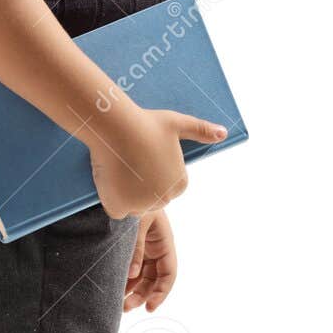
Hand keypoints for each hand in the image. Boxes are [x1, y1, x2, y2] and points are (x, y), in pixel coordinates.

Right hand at [87, 107, 226, 218]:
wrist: (118, 127)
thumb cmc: (146, 123)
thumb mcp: (177, 123)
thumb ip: (201, 130)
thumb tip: (223, 133)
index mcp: (180, 183)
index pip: (163, 186)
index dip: (149, 172)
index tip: (141, 157)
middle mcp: (165, 197)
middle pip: (147, 197)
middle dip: (138, 185)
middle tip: (127, 162)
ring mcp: (142, 204)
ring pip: (131, 205)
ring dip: (124, 194)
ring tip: (118, 168)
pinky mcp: (121, 207)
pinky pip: (116, 210)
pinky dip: (112, 199)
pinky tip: (109, 180)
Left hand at [123, 209, 176, 311]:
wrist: (128, 182)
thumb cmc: (137, 200)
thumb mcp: (136, 224)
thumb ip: (136, 249)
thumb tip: (132, 275)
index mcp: (164, 242)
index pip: (168, 274)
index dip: (161, 293)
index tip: (150, 308)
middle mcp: (156, 248)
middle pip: (154, 278)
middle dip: (142, 295)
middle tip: (127, 307)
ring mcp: (145, 247)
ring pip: (142, 275)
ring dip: (133, 289)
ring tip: (119, 302)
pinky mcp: (133, 245)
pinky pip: (132, 266)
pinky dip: (126, 278)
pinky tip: (117, 288)